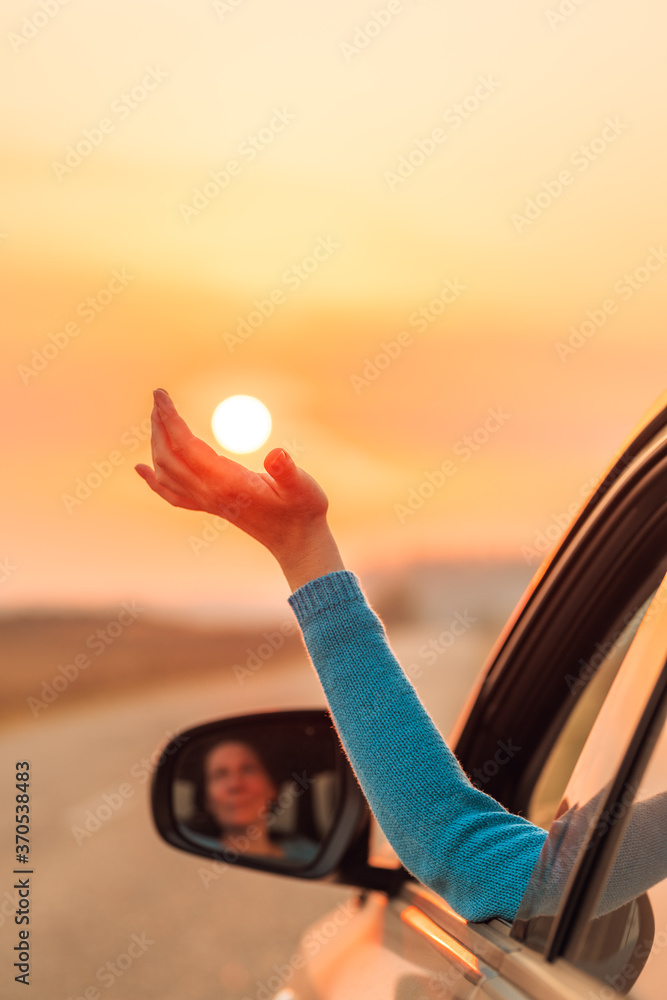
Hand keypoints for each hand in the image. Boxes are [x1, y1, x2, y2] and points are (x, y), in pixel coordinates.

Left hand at [135, 389, 344, 588]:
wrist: (297, 541)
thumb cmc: (302, 510)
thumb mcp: (303, 487)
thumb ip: (288, 472)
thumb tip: (277, 454)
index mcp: (226, 483)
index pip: (186, 447)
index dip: (171, 419)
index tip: (161, 394)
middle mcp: (209, 493)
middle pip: (168, 456)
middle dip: (159, 424)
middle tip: (159, 396)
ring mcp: (207, 501)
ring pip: (166, 472)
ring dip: (156, 443)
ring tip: (158, 417)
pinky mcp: (210, 505)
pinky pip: (172, 493)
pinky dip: (153, 479)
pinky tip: (140, 468)